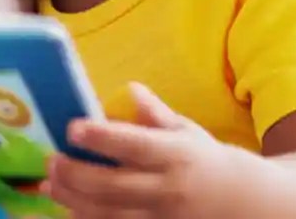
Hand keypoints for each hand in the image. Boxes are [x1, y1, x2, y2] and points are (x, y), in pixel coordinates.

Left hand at [44, 83, 247, 218]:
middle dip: (76, 174)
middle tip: (50, 159)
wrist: (246, 204)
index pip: (135, 145)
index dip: (101, 137)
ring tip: (49, 184)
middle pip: (114, 185)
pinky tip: (70, 211)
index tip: (72, 127)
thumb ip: (155, 114)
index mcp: (176, 155)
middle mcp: (168, 189)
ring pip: (110, 214)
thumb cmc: (206, 161)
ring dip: (74, 200)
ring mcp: (162, 218)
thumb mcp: (188, 132)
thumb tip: (130, 89)